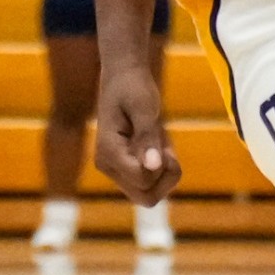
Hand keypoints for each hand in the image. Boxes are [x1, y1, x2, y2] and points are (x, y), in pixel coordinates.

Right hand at [92, 62, 182, 204]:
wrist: (124, 76)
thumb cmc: (133, 86)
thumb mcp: (144, 107)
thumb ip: (147, 137)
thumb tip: (152, 166)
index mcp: (108, 151)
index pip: (143, 180)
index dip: (162, 165)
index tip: (161, 137)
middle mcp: (107, 166)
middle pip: (147, 198)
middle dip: (166, 177)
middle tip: (167, 147)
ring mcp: (115, 170)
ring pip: (150, 195)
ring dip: (165, 173)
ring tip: (161, 142)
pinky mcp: (125, 168)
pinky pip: (151, 184)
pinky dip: (163, 169)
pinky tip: (159, 144)